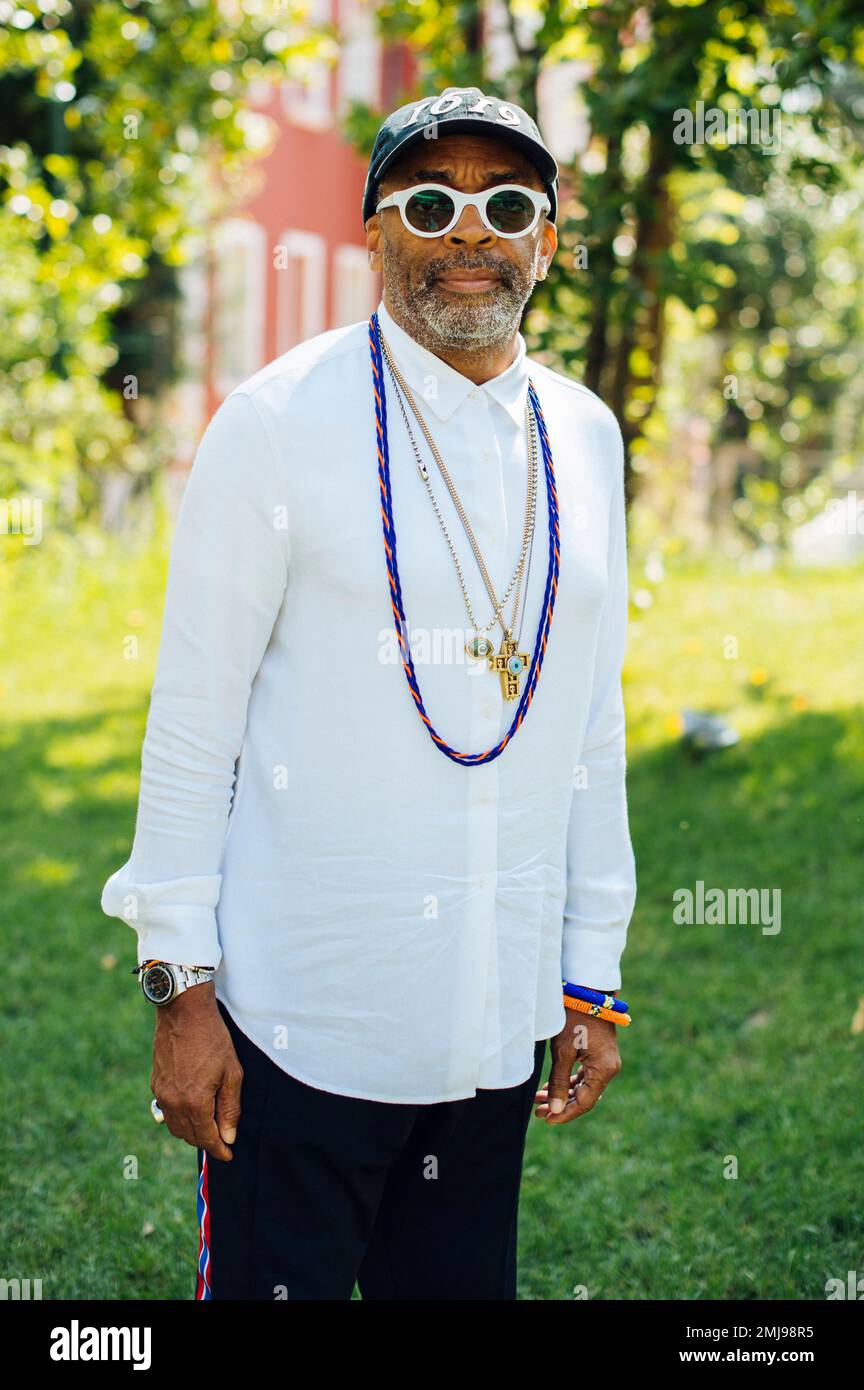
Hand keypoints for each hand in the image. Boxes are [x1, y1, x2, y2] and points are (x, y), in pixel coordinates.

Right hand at [150, 982, 242, 1161]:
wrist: (183, 1012)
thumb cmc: (213, 1039)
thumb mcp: (232, 1072)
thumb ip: (230, 1108)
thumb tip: (228, 1137)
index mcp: (194, 1102)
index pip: (206, 1138)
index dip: (219, 1150)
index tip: (228, 1155)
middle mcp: (173, 1102)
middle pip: (189, 1136)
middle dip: (206, 1142)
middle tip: (222, 1139)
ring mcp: (161, 1093)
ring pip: (175, 1126)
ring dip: (191, 1131)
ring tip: (209, 1126)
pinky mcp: (155, 1083)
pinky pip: (166, 1111)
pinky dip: (180, 1117)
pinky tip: (192, 1109)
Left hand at [534, 1009, 620, 1124]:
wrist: (587, 991)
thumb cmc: (574, 1018)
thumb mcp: (563, 1051)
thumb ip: (558, 1082)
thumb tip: (554, 1110)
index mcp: (604, 1070)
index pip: (584, 1103)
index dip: (564, 1114)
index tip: (545, 1120)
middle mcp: (609, 1069)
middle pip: (585, 1097)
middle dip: (560, 1106)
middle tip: (538, 1112)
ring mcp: (606, 1062)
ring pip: (583, 1088)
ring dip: (562, 1094)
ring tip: (539, 1099)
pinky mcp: (600, 1055)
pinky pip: (585, 1076)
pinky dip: (568, 1083)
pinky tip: (550, 1086)